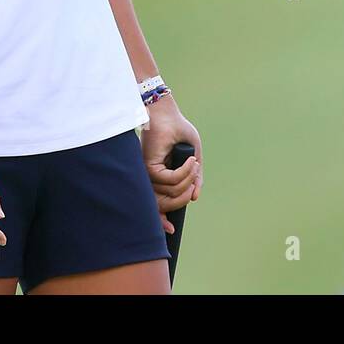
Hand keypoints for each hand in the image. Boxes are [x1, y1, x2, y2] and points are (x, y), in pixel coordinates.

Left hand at [139, 96, 202, 234]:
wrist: (168, 114)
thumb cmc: (178, 131)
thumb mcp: (192, 157)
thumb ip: (194, 178)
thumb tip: (195, 198)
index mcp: (157, 179)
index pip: (155, 207)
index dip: (162, 221)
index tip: (172, 229)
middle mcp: (150, 179)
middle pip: (164, 205)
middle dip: (182, 200)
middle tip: (193, 189)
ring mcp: (149, 174)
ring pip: (172, 192)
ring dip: (188, 181)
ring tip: (194, 165)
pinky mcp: (149, 166)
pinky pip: (171, 180)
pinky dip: (185, 172)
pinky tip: (191, 161)